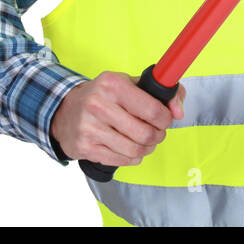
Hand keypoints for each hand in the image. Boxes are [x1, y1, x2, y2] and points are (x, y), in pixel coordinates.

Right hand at [51, 71, 186, 167]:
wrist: (65, 111)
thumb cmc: (104, 96)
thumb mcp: (130, 84)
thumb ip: (162, 92)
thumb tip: (178, 111)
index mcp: (113, 84)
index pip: (152, 110)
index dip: (166, 119)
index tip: (166, 120)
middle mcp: (98, 105)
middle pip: (145, 134)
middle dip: (158, 136)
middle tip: (157, 132)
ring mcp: (89, 128)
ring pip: (135, 150)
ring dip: (147, 148)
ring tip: (146, 141)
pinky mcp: (85, 147)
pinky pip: (122, 160)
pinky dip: (133, 157)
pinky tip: (130, 148)